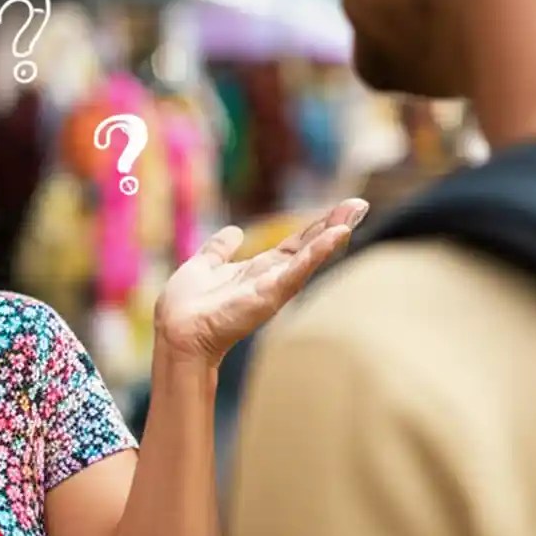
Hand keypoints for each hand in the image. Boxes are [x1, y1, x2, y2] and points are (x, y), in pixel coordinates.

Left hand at [154, 198, 368, 363]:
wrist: (177, 331)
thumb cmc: (187, 306)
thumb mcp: (204, 265)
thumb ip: (219, 250)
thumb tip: (234, 232)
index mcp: (259, 271)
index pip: (295, 245)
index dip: (316, 227)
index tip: (341, 209)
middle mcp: (272, 278)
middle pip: (309, 247)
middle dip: (333, 226)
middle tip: (359, 204)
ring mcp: (274, 287)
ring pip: (309, 256)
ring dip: (332, 233)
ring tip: (354, 213)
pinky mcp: (270, 294)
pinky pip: (298, 270)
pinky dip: (318, 252)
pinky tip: (336, 235)